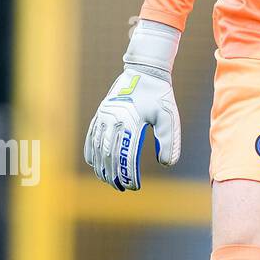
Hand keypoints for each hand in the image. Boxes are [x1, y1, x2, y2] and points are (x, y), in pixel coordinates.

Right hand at [83, 19, 182, 190]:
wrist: (145, 71)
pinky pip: (91, 136)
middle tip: (122, 188)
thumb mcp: (169, 117)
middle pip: (109, 155)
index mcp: (131, 122)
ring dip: (101, 167)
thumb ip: (168, 140)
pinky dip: (90, 151)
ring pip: (97, 148)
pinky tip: (94, 164)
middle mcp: (114, 120)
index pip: (127, 155)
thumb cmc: (160, 95)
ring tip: (108, 180)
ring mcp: (104, 116)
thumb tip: (166, 163)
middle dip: (114, 174)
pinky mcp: (100, 113)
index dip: (129, 173)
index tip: (134, 186)